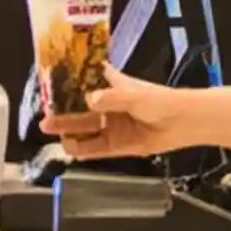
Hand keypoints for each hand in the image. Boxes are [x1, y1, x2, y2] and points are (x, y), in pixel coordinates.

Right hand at [38, 63, 183, 158]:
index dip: (67, 82)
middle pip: (79, 109)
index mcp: (110, 86)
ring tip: (51, 131)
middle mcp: (107, 105)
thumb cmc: (162, 100)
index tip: (48, 85)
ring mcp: (112, 125)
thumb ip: (112, 98)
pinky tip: (68, 148)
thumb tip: (89, 100)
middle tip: (45, 118)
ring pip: (85, 128)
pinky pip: (96, 148)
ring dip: (68, 130)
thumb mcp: (135, 96)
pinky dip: (83, 149)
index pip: (84, 81)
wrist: (185, 122)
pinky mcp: (118, 144)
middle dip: (62, 112)